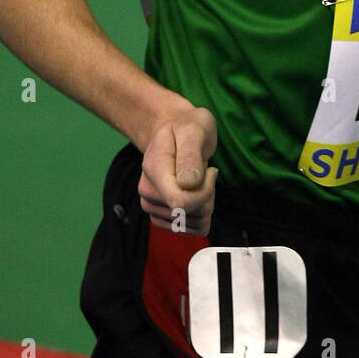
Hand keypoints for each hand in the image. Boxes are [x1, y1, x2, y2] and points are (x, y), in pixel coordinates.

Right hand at [138, 104, 217, 232]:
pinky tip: (196, 194)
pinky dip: (199, 215)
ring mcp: (151, 205)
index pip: (180, 202)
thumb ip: (191, 154)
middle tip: (204, 172)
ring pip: (190, 224)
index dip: (204, 192)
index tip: (211, 172)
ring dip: (204, 204)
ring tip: (198, 180)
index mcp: (154, 169)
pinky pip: (188, 230)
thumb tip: (189, 184)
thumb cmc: (186, 127)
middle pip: (188, 214)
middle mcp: (147, 191)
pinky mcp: (160, 216)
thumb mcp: (194, 129)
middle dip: (207, 195)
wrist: (172, 130)